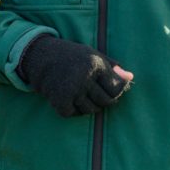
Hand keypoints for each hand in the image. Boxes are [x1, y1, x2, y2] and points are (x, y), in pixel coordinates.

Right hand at [17, 35, 132, 117]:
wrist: (39, 56)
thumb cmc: (71, 56)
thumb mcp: (92, 54)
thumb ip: (112, 67)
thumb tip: (130, 78)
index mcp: (94, 63)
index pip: (117, 88)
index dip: (116, 90)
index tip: (108, 88)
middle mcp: (84, 77)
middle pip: (106, 101)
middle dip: (104, 100)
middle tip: (95, 93)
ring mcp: (71, 91)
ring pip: (92, 110)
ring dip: (90, 106)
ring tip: (82, 94)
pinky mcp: (60, 102)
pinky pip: (75, 114)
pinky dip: (74, 110)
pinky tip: (70, 99)